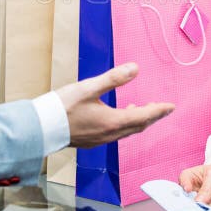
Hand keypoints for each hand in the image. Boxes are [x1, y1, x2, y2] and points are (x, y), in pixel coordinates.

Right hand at [55, 63, 173, 148]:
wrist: (40, 128)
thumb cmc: (62, 106)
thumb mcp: (89, 88)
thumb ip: (113, 78)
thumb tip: (135, 68)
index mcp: (112, 121)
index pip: (143, 117)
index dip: (159, 111)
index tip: (171, 106)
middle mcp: (109, 134)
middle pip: (138, 127)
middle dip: (152, 117)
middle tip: (162, 109)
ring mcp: (100, 140)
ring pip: (126, 132)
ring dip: (137, 121)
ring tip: (141, 109)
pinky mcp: (91, 141)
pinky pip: (115, 134)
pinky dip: (124, 125)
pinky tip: (118, 117)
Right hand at [179, 163, 210, 205]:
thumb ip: (206, 189)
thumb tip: (198, 202)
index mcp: (189, 176)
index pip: (182, 181)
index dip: (184, 186)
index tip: (188, 190)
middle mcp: (190, 189)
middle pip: (185, 197)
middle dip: (190, 203)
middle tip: (196, 205)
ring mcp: (196, 199)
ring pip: (193, 207)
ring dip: (199, 210)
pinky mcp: (204, 206)